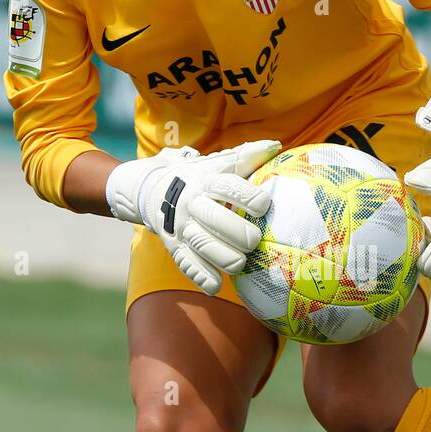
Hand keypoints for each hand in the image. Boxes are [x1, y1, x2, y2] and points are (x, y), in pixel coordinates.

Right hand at [106, 139, 280, 294]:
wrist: (153, 188)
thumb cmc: (200, 177)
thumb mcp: (219, 163)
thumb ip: (247, 156)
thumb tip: (277, 145)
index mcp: (206, 179)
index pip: (227, 186)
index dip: (246, 196)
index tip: (264, 205)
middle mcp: (191, 202)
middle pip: (213, 217)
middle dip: (236, 231)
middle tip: (255, 240)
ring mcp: (180, 225)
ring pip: (200, 243)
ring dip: (221, 257)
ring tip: (240, 265)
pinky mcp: (173, 244)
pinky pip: (185, 262)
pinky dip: (199, 275)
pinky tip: (215, 286)